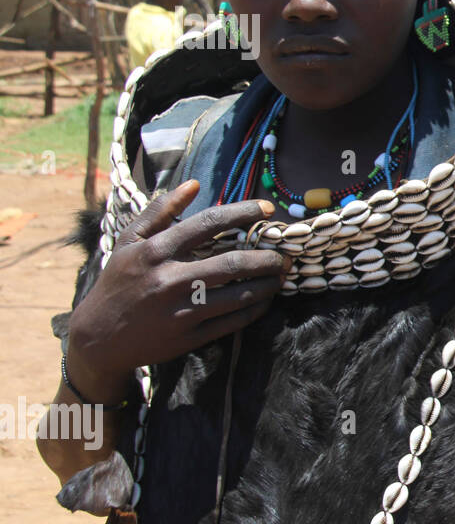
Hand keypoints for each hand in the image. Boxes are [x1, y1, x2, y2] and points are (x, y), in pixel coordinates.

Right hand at [66, 181, 289, 399]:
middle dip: (268, 258)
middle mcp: (170, 279)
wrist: (98, 339)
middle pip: (233, 263)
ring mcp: (180, 311)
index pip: (209, 223)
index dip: (243, 213)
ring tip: (282, 275)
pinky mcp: (189, 337)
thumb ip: (160, 211)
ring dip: (268, 284)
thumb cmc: (118, 283)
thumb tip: (194, 184)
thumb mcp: (129, 242)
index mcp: (156, 251)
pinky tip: (265, 299)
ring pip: (238, 295)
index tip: (268, 209)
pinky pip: (232, 321)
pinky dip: (255, 308)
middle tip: (286, 254)